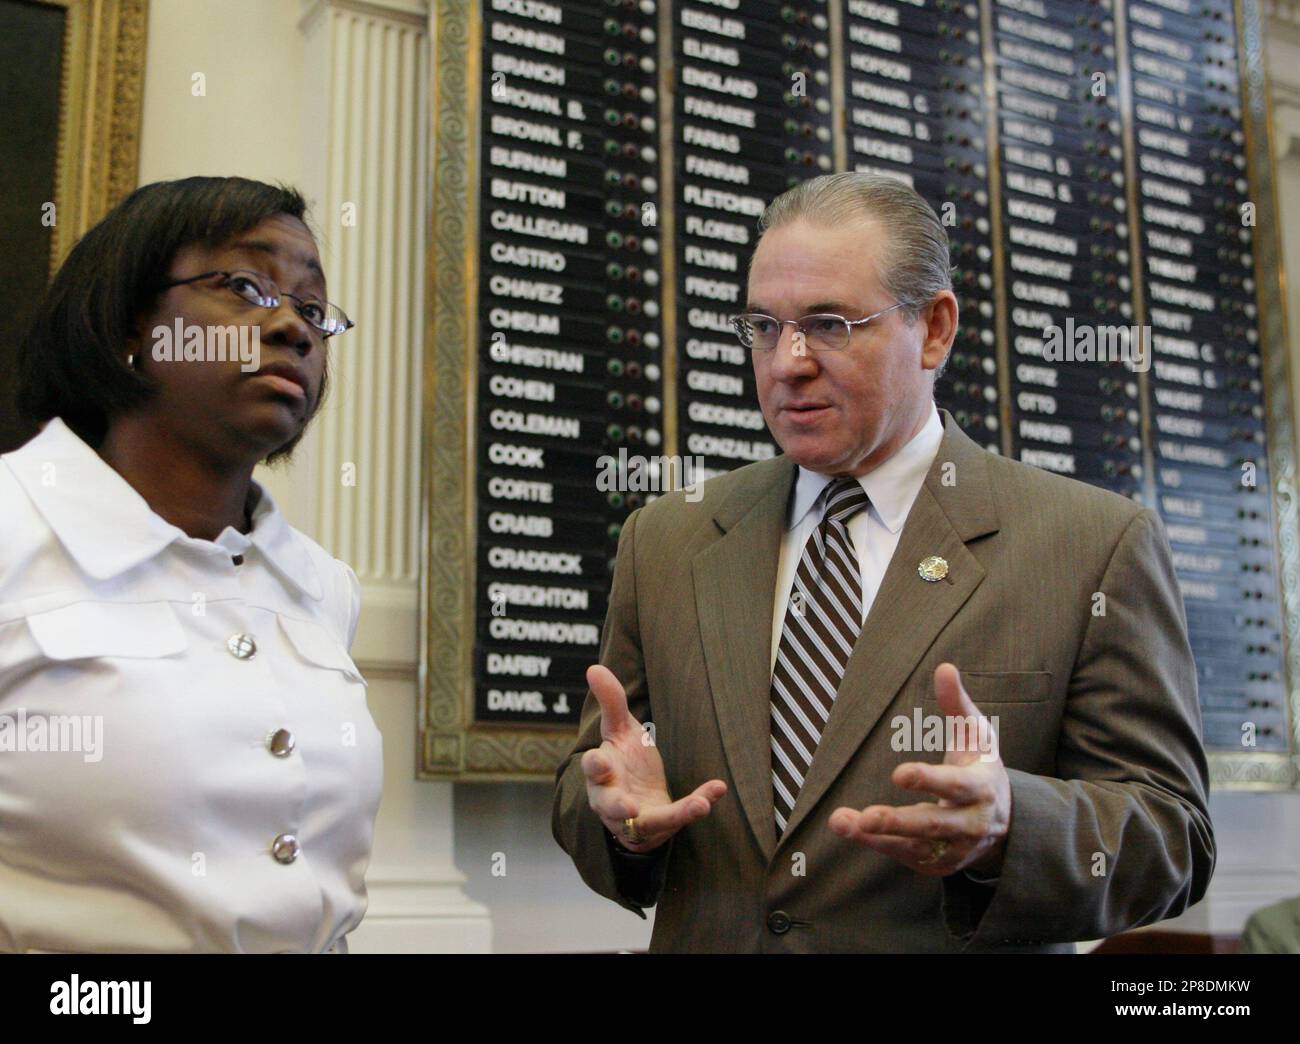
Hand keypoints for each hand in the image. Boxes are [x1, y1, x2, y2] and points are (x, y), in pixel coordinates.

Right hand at [581, 664, 726, 852]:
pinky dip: (697, 805)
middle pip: (609, 805)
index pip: (593, 768)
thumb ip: (611, 700)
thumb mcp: (620, 730)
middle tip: (628, 807)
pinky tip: (717, 790)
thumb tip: (594, 666)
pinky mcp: (659, 826)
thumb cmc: (624, 762)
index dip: (595, 766)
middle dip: (616, 806)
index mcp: (601, 772)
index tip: (600, 762)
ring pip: (646, 823)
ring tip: (699, 807)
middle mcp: (611, 799)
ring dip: (674, 816)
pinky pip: (678, 818)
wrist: (638, 801)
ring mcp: (635, 819)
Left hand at [829, 663, 1011, 875]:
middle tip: (867, 816)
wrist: (1006, 824)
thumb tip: (944, 667)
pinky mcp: (938, 863)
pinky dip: (877, 845)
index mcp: (980, 788)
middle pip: (933, 824)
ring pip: (914, 846)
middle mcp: (969, 823)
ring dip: (877, 836)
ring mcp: (954, 847)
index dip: (930, 780)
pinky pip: (905, 856)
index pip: (955, 785)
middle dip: (899, 821)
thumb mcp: (976, 735)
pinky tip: (851, 829)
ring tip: (843, 822)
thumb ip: (957, 704)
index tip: (900, 773)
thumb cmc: (980, 767)